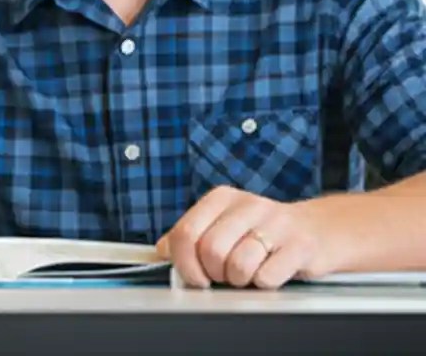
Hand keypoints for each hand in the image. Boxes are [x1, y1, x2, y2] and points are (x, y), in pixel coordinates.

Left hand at [157, 186, 330, 288]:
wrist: (318, 230)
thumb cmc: (263, 232)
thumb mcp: (223, 224)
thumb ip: (191, 235)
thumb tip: (162, 250)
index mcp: (222, 198)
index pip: (186, 232)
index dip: (184, 262)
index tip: (193, 275)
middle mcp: (248, 205)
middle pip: (211, 250)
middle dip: (214, 274)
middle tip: (224, 275)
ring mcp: (277, 224)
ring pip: (238, 265)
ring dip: (239, 280)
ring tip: (248, 273)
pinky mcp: (300, 245)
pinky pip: (266, 277)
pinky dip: (263, 283)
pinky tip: (270, 272)